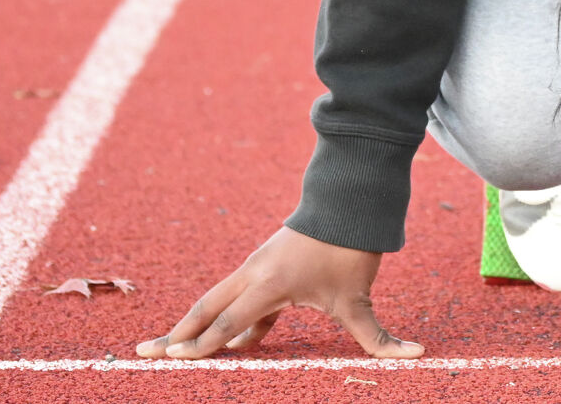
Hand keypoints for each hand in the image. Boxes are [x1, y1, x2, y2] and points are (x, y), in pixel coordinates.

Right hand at [135, 226, 423, 359]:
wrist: (349, 199)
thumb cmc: (350, 248)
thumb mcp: (359, 297)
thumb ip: (379, 336)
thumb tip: (417, 354)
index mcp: (270, 285)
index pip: (229, 324)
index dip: (202, 346)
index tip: (174, 362)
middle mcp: (254, 274)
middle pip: (207, 310)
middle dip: (176, 335)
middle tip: (143, 354)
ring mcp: (256, 267)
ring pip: (216, 300)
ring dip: (191, 325)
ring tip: (164, 348)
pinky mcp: (263, 264)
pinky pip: (236, 297)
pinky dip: (223, 318)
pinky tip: (232, 345)